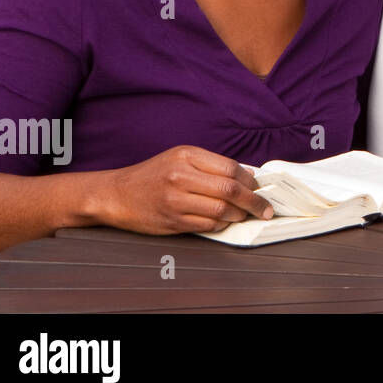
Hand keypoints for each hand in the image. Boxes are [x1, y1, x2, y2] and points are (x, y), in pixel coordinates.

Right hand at [93, 146, 273, 234]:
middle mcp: (180, 177)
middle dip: (253, 201)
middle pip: (229, 190)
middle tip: (265, 209)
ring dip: (239, 215)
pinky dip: (221, 225)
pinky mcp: (172, 221)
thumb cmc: (153, 175)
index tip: (259, 187)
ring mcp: (175, 201)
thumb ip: (212, 165)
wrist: (116, 195)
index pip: (230, 168)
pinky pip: (207, 226)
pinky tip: (224, 221)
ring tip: (244, 214)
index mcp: (186, 156)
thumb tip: (248, 176)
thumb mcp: (180, 158)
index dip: (250, 181)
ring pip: (221, 211)